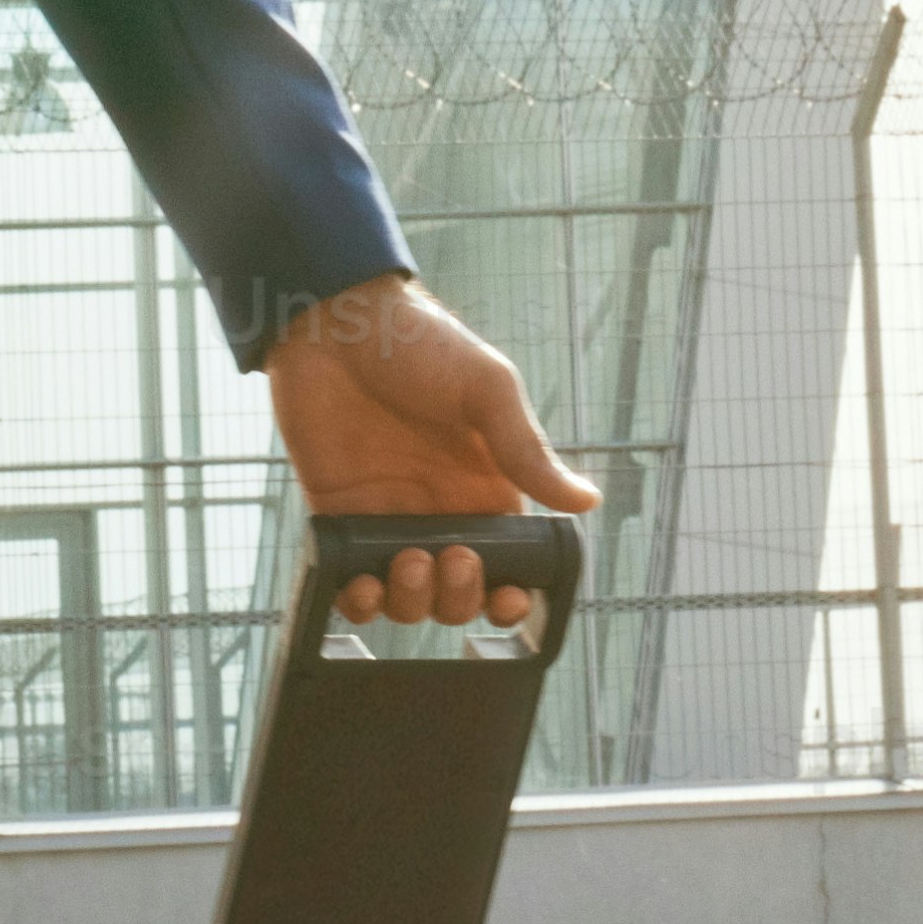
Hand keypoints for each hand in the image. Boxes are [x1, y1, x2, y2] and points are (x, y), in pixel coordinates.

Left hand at [265, 271, 589, 624]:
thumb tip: (588, 501)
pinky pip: (349, 583)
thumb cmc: (418, 342)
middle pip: (458, 592)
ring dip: (413, 601)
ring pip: (408, 598)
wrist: (334, 321)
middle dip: (461, 596)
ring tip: (409, 560)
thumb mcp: (486, 388)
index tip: (510, 596)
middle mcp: (438, 510)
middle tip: (451, 558)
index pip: (506, 561)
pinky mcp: (337, 517)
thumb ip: (526, 450)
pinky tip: (363, 585)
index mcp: (483, 486)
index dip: (509, 593)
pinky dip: (359, 602)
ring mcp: (386, 517)